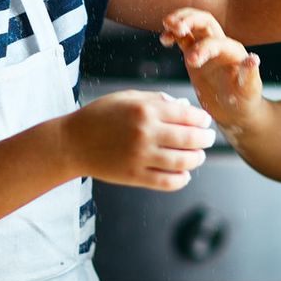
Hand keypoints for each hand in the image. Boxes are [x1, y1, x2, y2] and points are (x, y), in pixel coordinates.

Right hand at [65, 90, 214, 190]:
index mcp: (145, 110)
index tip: (205, 122)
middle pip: (190, 139)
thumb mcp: (127, 98)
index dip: (202, 120)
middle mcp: (145, 133)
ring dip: (197, 159)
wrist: (71, 142)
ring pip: (182, 161)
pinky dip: (181, 179)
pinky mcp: (134, 176)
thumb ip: (156, 100)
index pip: (187, 116)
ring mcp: (140, 156)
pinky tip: (184, 174)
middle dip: (205, 139)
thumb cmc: (100, 116)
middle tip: (209, 139)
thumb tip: (184, 107)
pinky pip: (167, 181)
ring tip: (199, 156)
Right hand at [160, 8, 264, 128]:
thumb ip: (250, 74)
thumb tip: (253, 59)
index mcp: (233, 51)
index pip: (216, 41)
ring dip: (179, 21)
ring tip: (167, 25)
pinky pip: (183, 38)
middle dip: (190, 20)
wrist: (237, 110)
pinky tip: (164, 39)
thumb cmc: (245, 101)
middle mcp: (221, 45)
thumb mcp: (249, 90)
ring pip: (192, 25)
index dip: (203, 47)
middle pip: (204, 21)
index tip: (191, 61)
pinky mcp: (195, 54)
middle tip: (176, 27)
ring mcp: (206, 48)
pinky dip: (173, 34)